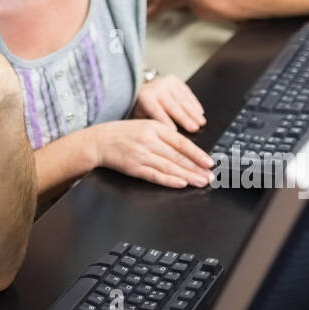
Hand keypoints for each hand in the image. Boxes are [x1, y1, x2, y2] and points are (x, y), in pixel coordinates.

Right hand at [92, 120, 213, 189]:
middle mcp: (149, 140)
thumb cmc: (122, 134)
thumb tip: (185, 149)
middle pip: (178, 156)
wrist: (98, 141)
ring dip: (187, 176)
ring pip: (169, 167)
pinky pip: (155, 175)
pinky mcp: (134, 167)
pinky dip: (169, 180)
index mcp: (154, 127)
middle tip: (210, 176)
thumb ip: (163, 135)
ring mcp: (141, 154)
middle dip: (196, 167)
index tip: (209, 162)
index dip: (197, 153)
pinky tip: (181, 183)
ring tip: (200, 182)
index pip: (181, 142)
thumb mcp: (143, 126)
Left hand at [133, 74, 205, 132]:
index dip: (166, 121)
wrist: (142, 87)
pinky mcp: (176, 80)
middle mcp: (156, 88)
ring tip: (201, 122)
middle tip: (194, 128)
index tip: (174, 132)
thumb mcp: (141, 115)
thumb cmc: (143, 106)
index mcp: (146, 97)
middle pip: (172, 106)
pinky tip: (200, 112)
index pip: (156, 110)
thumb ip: (151, 123)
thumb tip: (165, 135)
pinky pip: (187, 92)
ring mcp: (167, 83)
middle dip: (185, 118)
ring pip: (182, 99)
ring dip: (193, 112)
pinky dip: (194, 103)